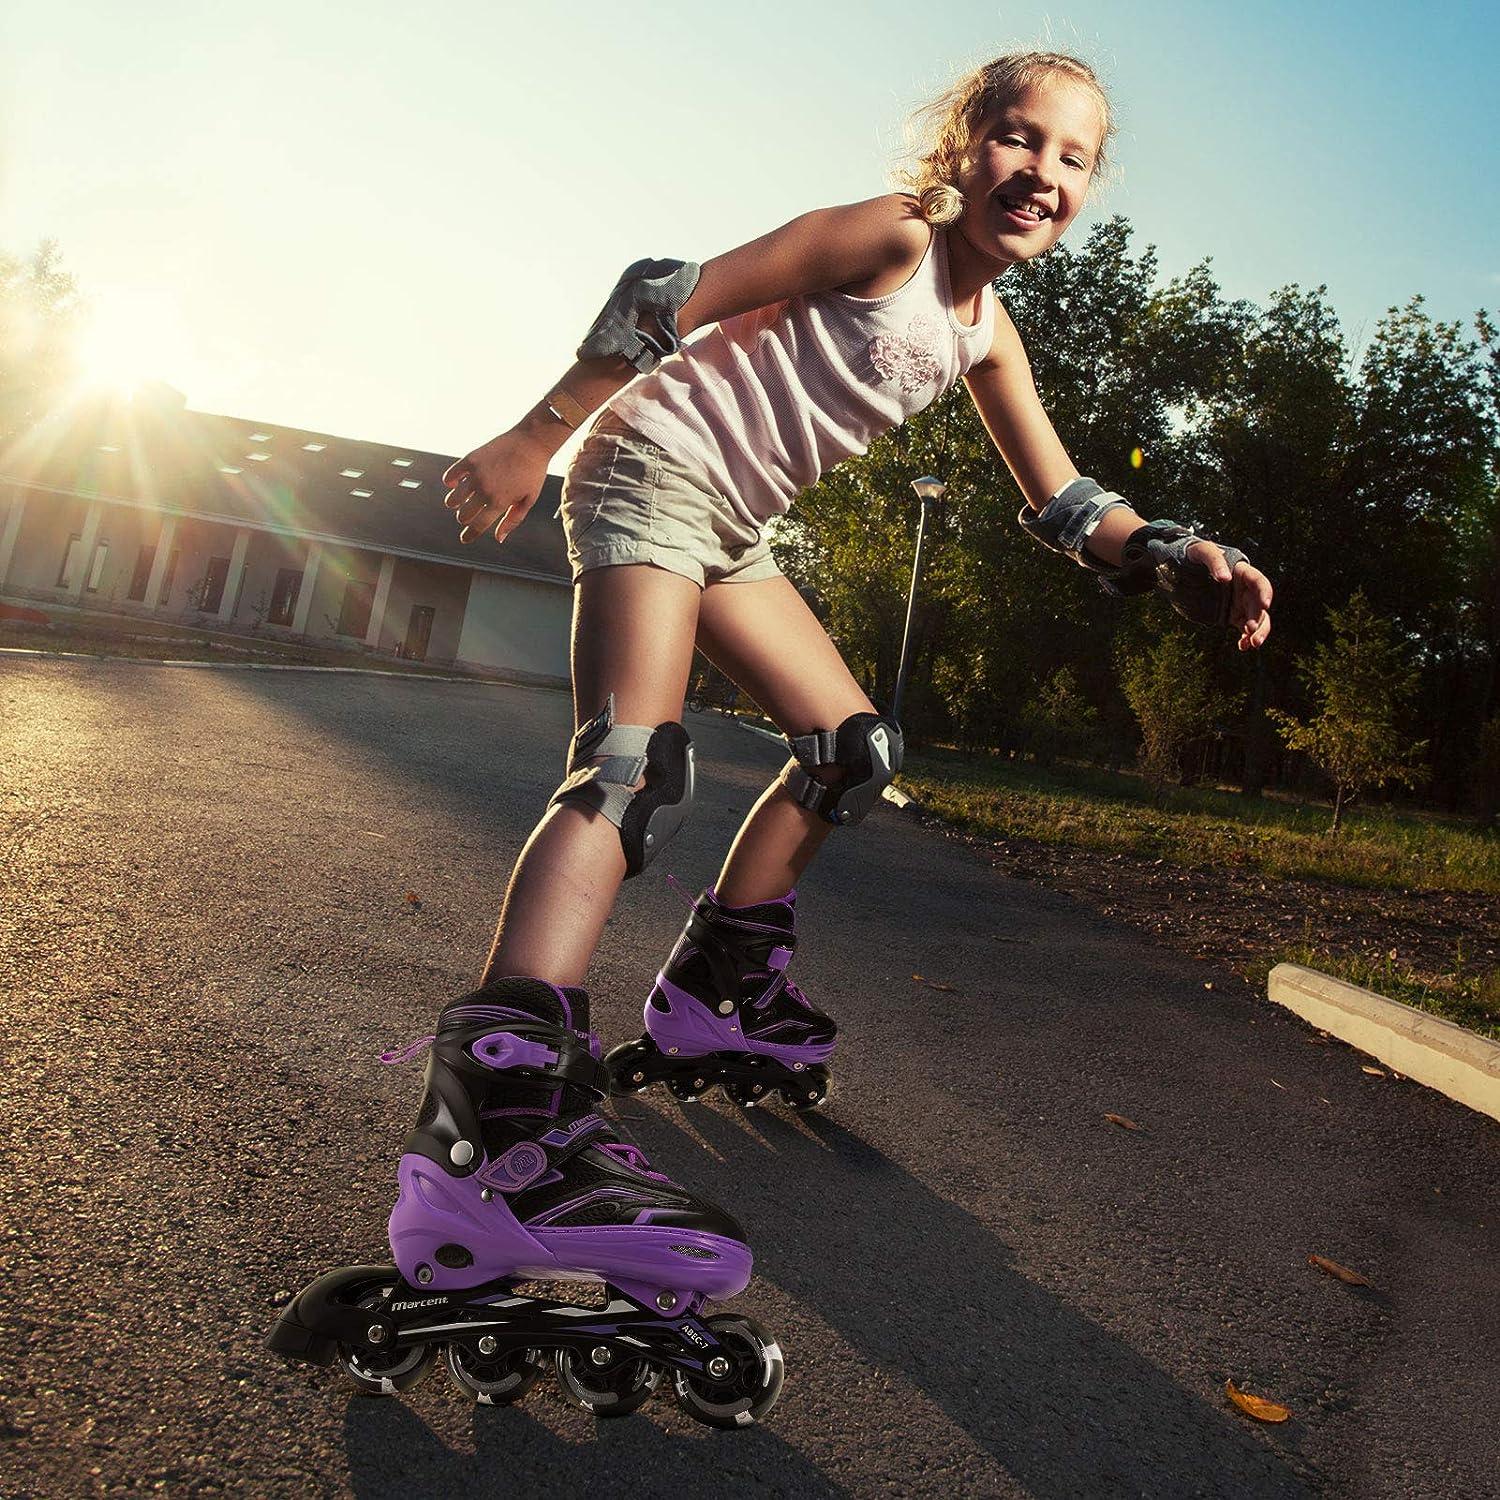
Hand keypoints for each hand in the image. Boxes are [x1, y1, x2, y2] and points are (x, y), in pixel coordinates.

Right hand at [441, 427, 551, 545]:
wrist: (531, 442)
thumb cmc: (533, 472)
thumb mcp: (528, 500)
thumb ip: (512, 520)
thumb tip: (498, 538)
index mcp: (500, 503)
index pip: (478, 526)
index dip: (469, 535)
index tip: (465, 539)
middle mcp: (485, 490)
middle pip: (463, 515)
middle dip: (465, 518)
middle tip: (469, 514)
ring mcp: (476, 475)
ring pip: (453, 499)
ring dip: (454, 503)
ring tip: (460, 500)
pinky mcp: (470, 459)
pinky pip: (450, 475)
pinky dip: (449, 481)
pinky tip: (453, 483)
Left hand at [1188, 540, 1273, 651]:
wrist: (1179, 567)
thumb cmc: (1193, 555)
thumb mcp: (1201, 551)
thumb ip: (1214, 560)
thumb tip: (1225, 578)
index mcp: (1242, 572)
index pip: (1259, 582)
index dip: (1265, 592)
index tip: (1265, 604)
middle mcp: (1244, 589)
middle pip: (1260, 605)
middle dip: (1260, 619)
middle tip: (1251, 631)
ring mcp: (1239, 603)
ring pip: (1256, 619)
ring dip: (1257, 632)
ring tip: (1251, 644)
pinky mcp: (1232, 616)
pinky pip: (1244, 629)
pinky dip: (1246, 638)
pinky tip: (1243, 646)